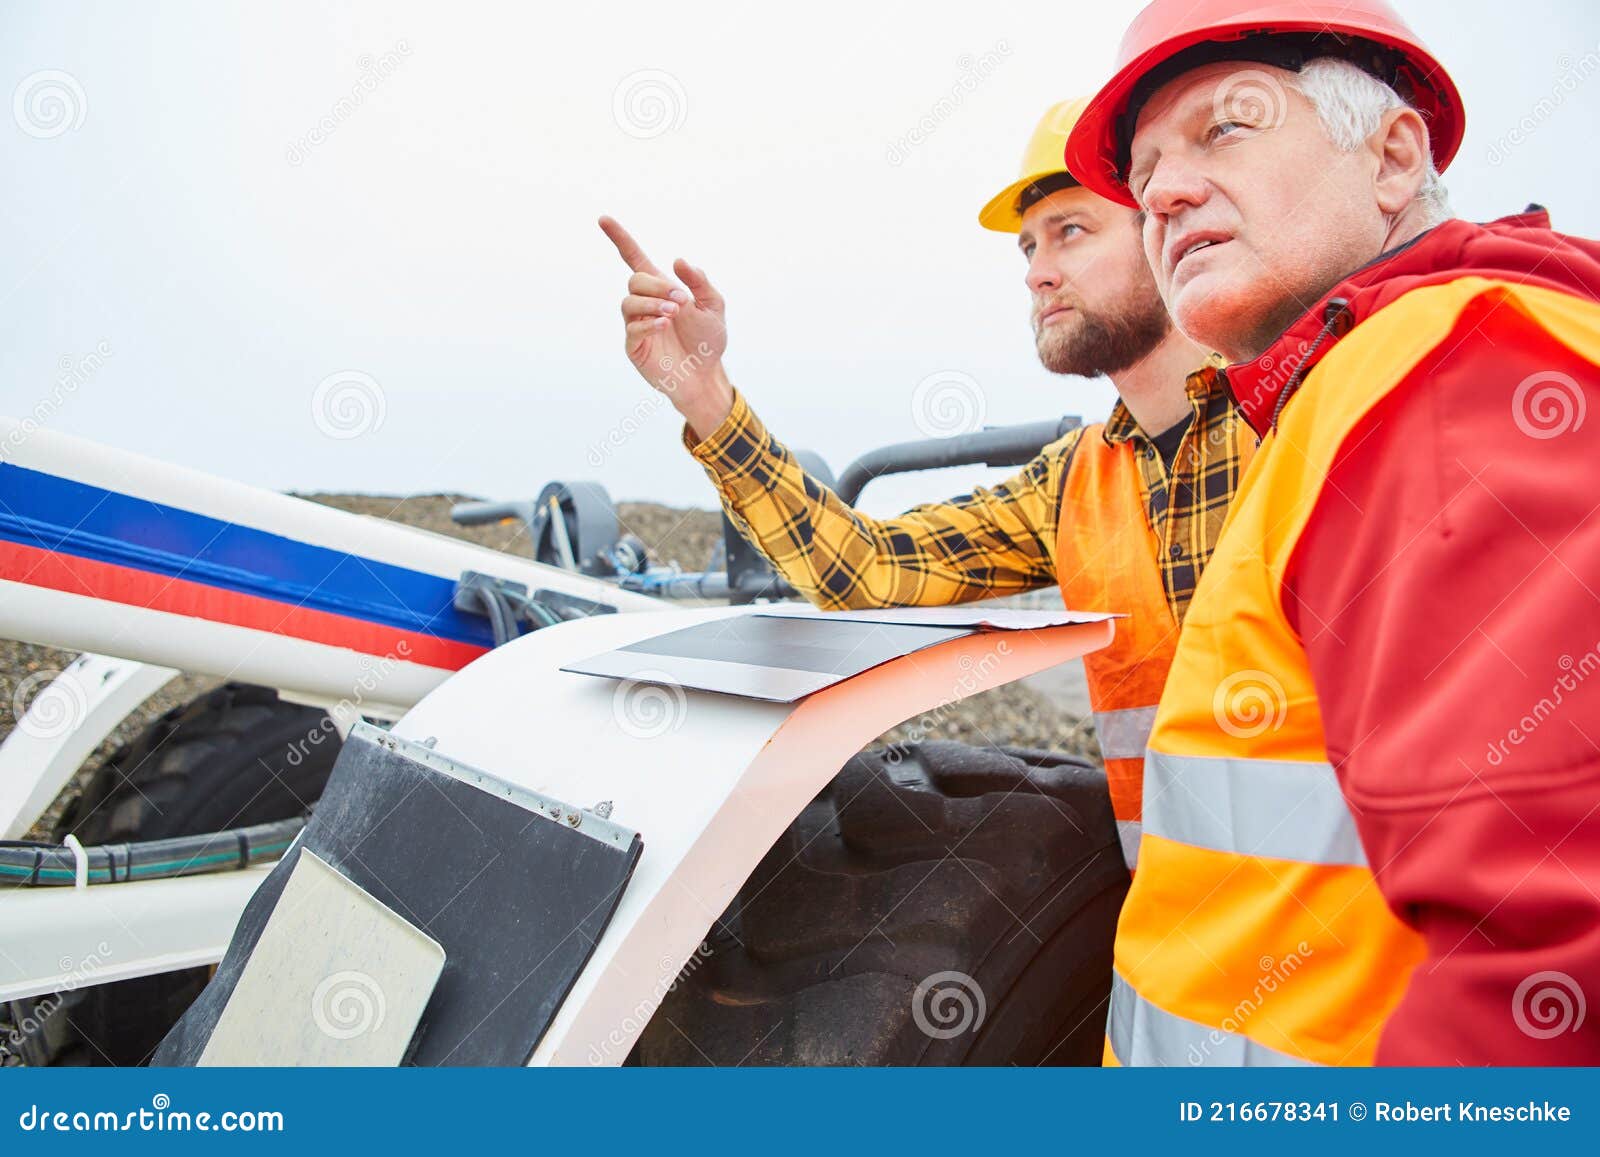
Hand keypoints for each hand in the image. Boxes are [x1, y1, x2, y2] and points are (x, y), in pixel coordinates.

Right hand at [599, 215, 732, 438]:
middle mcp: (644, 303)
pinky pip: (632, 328)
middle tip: (681, 300)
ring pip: (629, 302)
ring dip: (651, 302)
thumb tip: (678, 260)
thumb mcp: (713, 305)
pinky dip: (648, 323)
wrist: (705, 373)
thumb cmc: (708, 339)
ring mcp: (636, 324)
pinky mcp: (635, 346)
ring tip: (673, 313)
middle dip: (658, 285)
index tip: (603, 219)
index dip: (619, 239)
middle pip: (635, 280)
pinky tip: (664, 325)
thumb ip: (699, 281)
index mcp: (661, 288)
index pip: (633, 258)